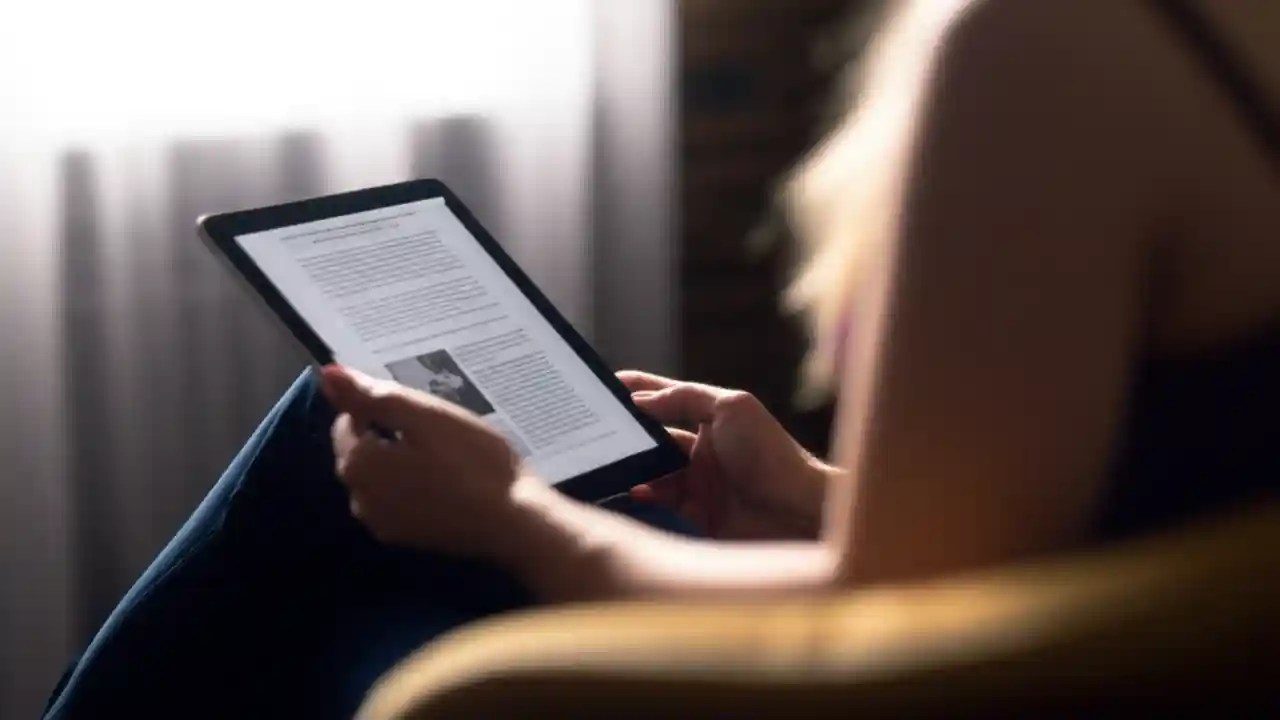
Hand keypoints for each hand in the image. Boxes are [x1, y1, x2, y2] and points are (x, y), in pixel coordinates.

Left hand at [321, 365, 521, 557]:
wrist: (514, 522)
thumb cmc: (472, 460)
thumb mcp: (424, 415)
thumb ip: (372, 395)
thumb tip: (326, 373)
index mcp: (356, 464)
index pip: (349, 420)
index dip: (385, 409)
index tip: (425, 413)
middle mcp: (358, 499)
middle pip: (364, 451)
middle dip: (392, 436)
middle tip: (440, 432)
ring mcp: (382, 524)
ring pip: (382, 477)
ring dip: (403, 462)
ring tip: (448, 456)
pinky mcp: (406, 539)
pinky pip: (399, 500)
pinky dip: (415, 488)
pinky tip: (449, 483)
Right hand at [618, 371, 835, 539]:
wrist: (800, 516)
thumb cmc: (774, 456)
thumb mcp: (732, 408)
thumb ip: (686, 398)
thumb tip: (642, 399)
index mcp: (715, 418)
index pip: (669, 397)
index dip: (639, 390)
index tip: (605, 385)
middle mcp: (706, 448)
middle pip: (655, 436)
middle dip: (625, 432)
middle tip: (590, 428)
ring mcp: (701, 482)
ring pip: (652, 469)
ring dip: (629, 465)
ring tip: (600, 460)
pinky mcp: (699, 514)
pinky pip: (660, 502)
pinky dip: (640, 495)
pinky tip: (624, 489)